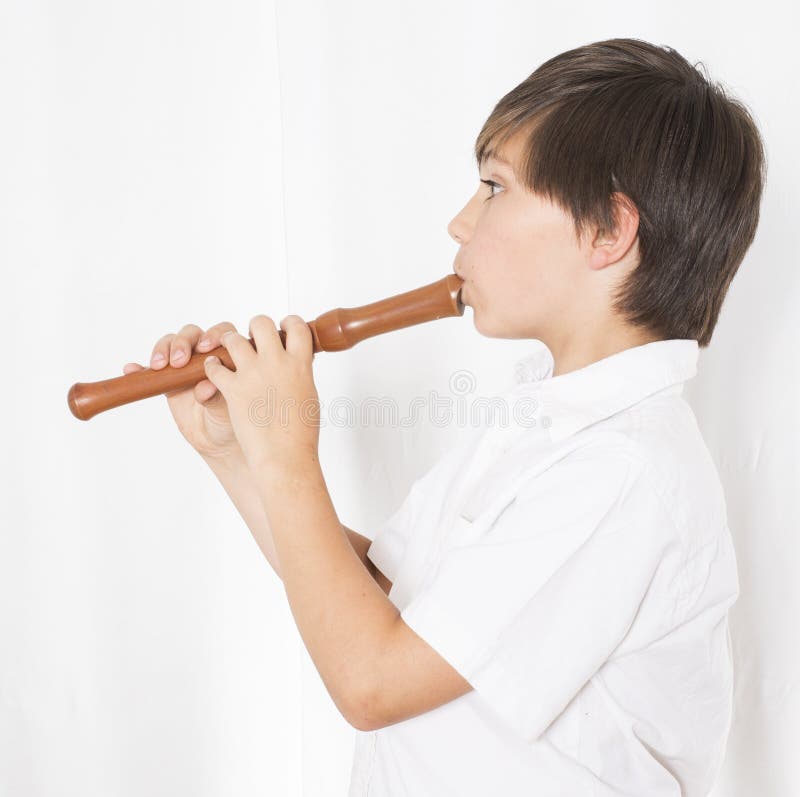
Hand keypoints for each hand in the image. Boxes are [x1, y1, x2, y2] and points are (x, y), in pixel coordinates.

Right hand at [122, 322, 244, 461]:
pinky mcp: (167, 379)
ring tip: (158, 366)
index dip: (214, 335)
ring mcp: (185, 366)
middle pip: (192, 334)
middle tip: (178, 362)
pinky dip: (139, 368)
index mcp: (228, 356)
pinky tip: (131, 370)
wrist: (215, 440)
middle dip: (183, 343)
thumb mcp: (226, 410)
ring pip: (171, 344)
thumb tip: (206, 387)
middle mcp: (206, 355)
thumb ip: (216, 396)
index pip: (222, 333)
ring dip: (162, 350)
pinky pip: (150, 369)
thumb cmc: (230, 420)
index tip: (205, 348)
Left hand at [202, 315, 319, 472]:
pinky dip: (211, 367)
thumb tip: (301, 364)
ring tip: (225, 348)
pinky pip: (215, 367)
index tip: (283, 327)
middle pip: (260, 323)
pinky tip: (213, 372)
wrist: (284, 456)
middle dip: (254, 327)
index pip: (297, 326)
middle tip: (252, 338)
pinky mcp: (232, 389)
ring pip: (232, 339)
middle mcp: (276, 362)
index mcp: (301, 364)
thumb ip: (302, 375)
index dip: (289, 323)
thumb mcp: (309, 396)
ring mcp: (253, 374)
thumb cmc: (300, 434)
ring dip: (227, 341)